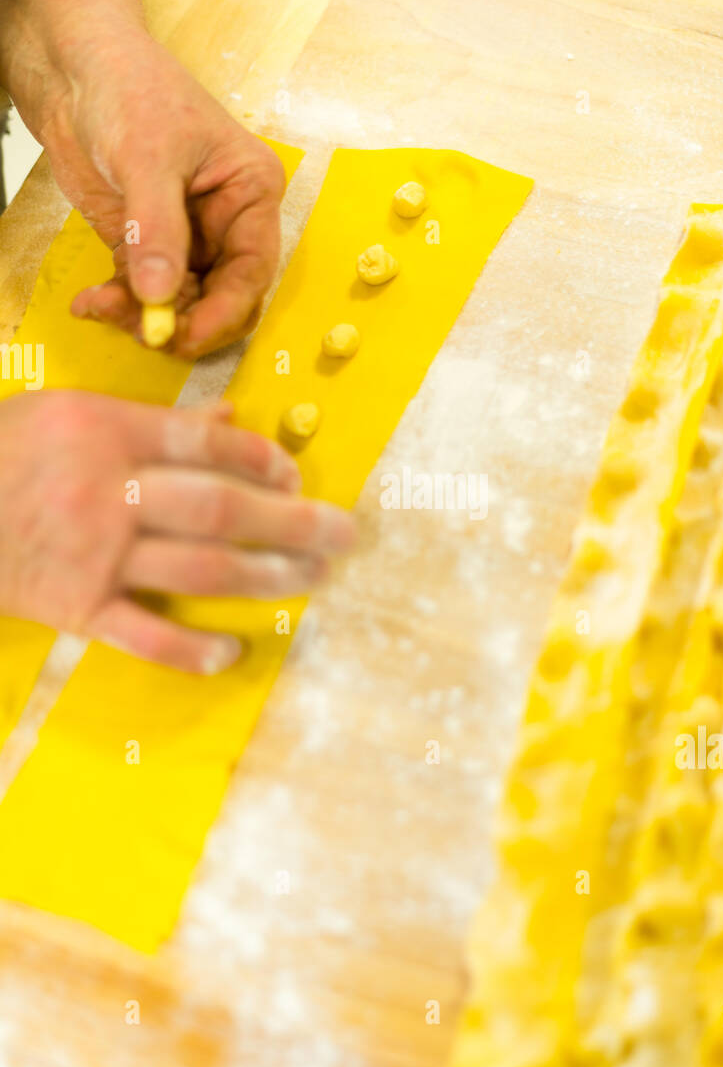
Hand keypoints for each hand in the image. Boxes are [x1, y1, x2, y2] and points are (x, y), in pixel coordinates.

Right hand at [0, 391, 354, 671]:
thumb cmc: (1, 452)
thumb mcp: (67, 412)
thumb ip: (150, 420)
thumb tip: (226, 420)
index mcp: (108, 432)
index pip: (206, 443)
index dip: (261, 459)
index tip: (296, 475)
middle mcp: (109, 492)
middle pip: (219, 508)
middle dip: (291, 522)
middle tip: (344, 533)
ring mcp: (94, 554)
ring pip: (198, 567)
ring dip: (264, 577)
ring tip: (313, 580)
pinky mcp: (75, 606)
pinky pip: (143, 632)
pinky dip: (188, 647)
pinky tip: (230, 654)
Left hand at [33, 27, 286, 358]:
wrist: (73, 66)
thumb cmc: (129, 86)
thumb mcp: (147, 157)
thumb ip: (158, 230)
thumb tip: (161, 296)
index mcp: (251, 192)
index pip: (253, 269)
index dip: (224, 311)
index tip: (186, 336)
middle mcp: (228, 222)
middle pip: (223, 297)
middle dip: (185, 320)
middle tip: (144, 332)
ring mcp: (188, 237)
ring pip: (184, 303)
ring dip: (145, 316)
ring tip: (102, 307)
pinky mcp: (149, 246)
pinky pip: (146, 292)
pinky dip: (122, 305)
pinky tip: (93, 302)